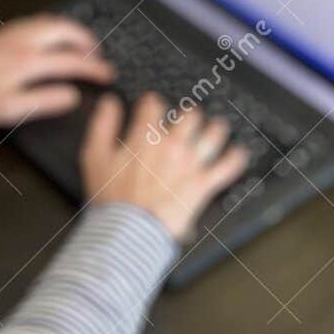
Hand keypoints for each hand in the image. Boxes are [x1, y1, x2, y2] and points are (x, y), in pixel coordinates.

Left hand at [0, 15, 116, 126]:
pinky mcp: (2, 33)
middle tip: (99, 55)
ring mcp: (12, 32)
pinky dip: (55, 27)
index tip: (108, 75)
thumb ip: (45, 101)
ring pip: (52, 21)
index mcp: (29, 61)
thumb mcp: (10, 109)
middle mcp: (24, 40)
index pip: (72, 61)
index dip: (94, 69)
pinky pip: (38, 21)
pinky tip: (52, 37)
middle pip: (66, 30)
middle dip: (88, 41)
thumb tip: (72, 96)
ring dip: (72, 30)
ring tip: (81, 44)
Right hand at [80, 92, 250, 244]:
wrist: (130, 230)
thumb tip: (110, 103)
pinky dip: (235, 158)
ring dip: (216, 129)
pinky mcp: (203, 184)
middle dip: (189, 115)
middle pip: (189, 116)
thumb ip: (103, 125)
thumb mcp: (94, 157)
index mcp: (144, 137)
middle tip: (188, 117)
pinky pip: (227, 166)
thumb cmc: (111, 198)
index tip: (153, 104)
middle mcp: (171, 145)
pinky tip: (239, 153)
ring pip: (213, 135)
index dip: (153, 102)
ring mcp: (190, 164)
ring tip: (217, 127)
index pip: (154, 106)